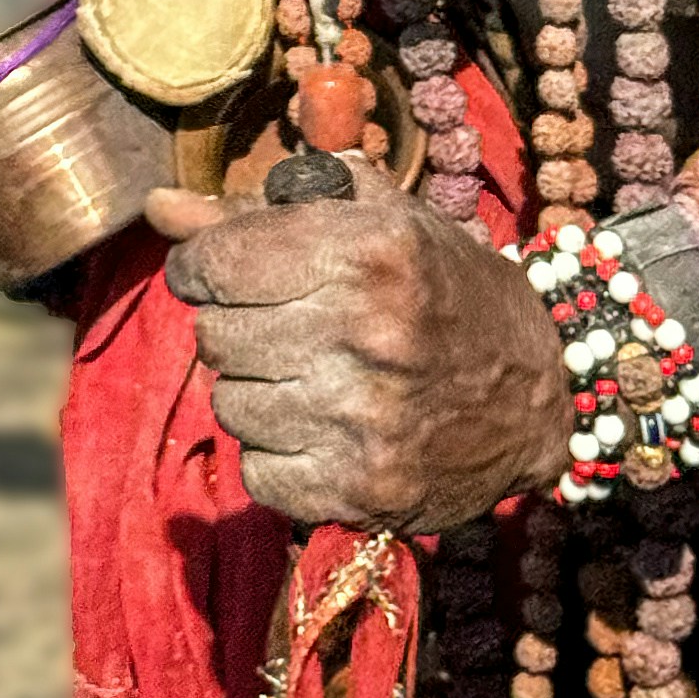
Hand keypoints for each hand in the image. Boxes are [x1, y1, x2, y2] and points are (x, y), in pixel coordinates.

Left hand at [152, 158, 569, 529]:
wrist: (540, 392)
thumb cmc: (443, 285)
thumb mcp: (370, 221)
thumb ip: (258, 210)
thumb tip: (158, 207)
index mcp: (368, 249)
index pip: (214, 261)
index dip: (202, 264)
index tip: (219, 270)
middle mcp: (364, 331)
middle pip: (215, 334)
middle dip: (236, 323)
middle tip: (283, 322)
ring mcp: (362, 419)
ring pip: (229, 403)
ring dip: (255, 388)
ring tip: (309, 373)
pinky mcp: (361, 490)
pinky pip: (257, 470)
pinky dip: (276, 451)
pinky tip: (321, 425)